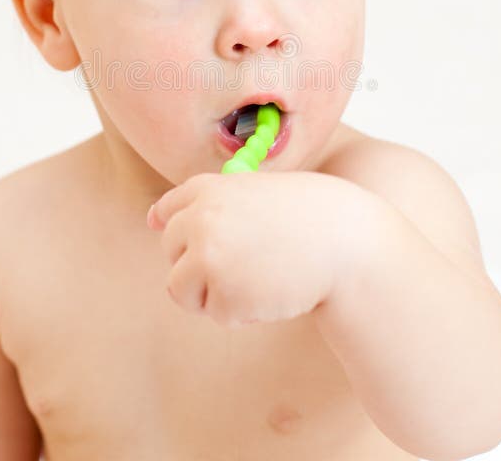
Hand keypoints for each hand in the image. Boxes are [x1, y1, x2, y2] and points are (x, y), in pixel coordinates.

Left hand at [147, 170, 364, 327]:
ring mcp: (208, 257)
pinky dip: (240, 312)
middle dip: (199, 263)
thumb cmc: (309, 215)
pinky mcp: (223, 296)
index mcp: (208, 187)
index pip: (167, 209)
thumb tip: (153, 219)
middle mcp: (200, 218)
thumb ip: (212, 203)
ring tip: (256, 277)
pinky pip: (216, 314)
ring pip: (181, 289)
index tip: (200, 240)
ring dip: (213, 292)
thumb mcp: (256, 192)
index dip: (176, 227)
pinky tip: (271, 291)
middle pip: (171, 251)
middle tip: (245, 261)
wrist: (347, 243)